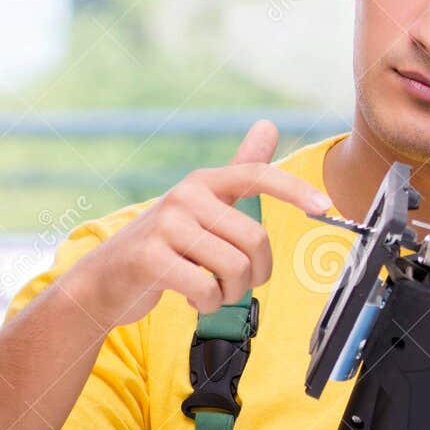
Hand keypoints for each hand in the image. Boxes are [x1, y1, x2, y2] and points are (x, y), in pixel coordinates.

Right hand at [63, 118, 330, 328]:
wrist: (105, 279)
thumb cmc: (164, 244)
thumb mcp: (201, 204)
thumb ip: (238, 169)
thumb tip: (268, 126)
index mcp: (204, 182)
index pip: (257, 174)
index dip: (294, 189)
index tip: (324, 205)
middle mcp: (186, 196)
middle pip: (255, 241)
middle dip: (253, 274)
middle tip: (233, 282)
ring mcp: (166, 226)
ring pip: (234, 270)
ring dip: (228, 293)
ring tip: (208, 289)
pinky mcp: (151, 258)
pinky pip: (207, 290)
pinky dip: (205, 304)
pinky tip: (188, 296)